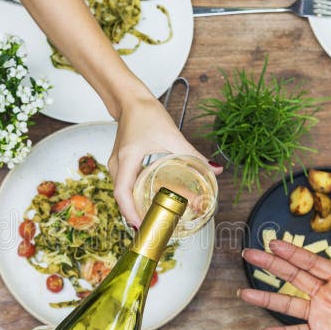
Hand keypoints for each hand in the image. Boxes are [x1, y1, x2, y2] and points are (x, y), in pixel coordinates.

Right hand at [110, 95, 220, 226]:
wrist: (130, 100)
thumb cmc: (146, 114)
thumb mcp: (173, 136)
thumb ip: (193, 154)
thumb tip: (215, 170)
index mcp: (127, 159)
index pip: (122, 192)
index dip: (130, 212)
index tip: (141, 225)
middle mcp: (117, 165)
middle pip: (121, 198)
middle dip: (134, 215)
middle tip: (151, 229)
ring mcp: (116, 165)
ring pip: (122, 193)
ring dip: (133, 207)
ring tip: (149, 220)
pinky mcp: (120, 163)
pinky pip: (124, 186)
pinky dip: (133, 197)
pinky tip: (147, 202)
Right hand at [239, 240, 330, 329]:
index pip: (313, 264)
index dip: (294, 254)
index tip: (275, 244)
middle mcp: (327, 295)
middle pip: (294, 277)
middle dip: (272, 265)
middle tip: (251, 255)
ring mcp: (321, 315)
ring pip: (289, 304)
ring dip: (267, 299)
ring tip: (245, 294)